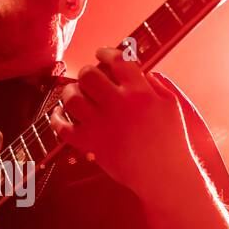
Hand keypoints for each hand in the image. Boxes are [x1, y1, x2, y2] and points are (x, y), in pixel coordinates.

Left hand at [48, 47, 190, 194]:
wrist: (164, 175)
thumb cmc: (171, 140)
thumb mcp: (171, 104)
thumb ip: (154, 83)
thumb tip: (137, 69)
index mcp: (140, 92)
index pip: (117, 60)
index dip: (105, 53)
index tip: (101, 54)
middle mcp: (119, 105)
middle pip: (89, 75)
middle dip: (87, 72)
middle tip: (89, 77)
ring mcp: (103, 125)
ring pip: (72, 98)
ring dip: (70, 92)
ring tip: (73, 93)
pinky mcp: (91, 145)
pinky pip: (63, 129)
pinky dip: (57, 120)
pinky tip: (60, 115)